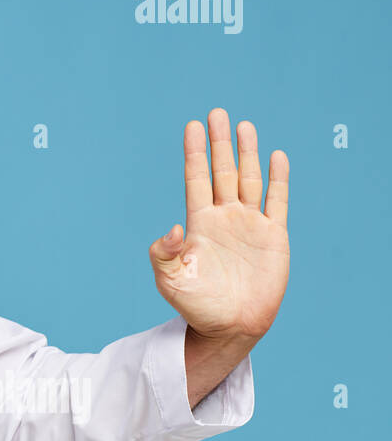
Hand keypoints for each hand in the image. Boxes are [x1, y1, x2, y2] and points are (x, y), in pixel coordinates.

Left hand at [149, 108, 289, 346]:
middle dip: (219, 144)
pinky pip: (277, 202)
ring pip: (249, 180)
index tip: (192, 125)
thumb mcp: (169, 280)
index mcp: (199, 223)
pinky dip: (277, 179)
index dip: (195, 153)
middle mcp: (224, 217)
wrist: (229, 327)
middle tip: (217, 113)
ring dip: (247, 153)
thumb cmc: (196, 305)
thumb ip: (163, 254)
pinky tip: (277, 157)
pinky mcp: (273, 236)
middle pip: (222, 171)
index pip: (196, 179)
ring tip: (244, 126)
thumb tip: (173, 228)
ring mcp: (249, 224)